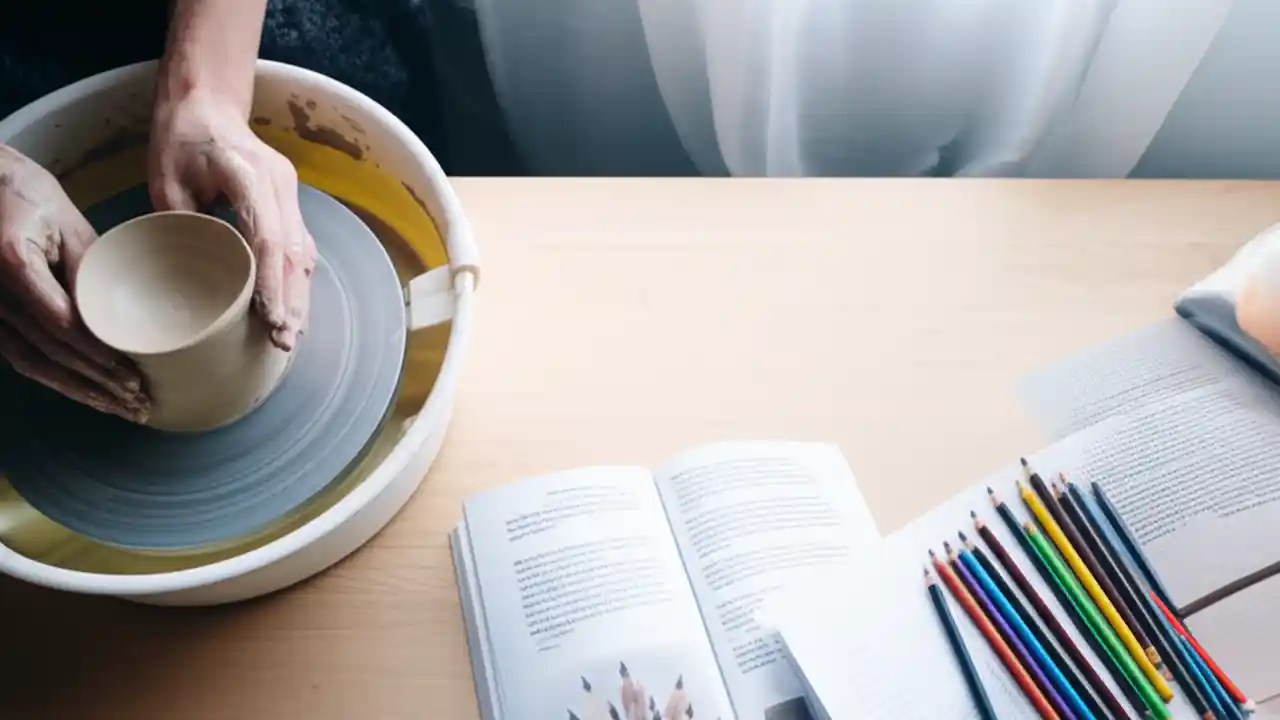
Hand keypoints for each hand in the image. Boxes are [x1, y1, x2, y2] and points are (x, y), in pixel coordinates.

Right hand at [0, 145, 148, 421]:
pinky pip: (19, 356)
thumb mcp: (67, 222)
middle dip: (96, 383)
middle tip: (138, 404)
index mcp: (11, 261)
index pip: (60, 323)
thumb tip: (122, 317)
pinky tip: (87, 392)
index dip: (97, 355)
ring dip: (78, 390)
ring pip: (31, 363)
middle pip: (48, 352)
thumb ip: (90, 268)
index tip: (132, 375)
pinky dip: (56, 378)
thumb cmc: (26, 196)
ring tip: (120, 408)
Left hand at [148, 91, 315, 350]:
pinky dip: (297, 282)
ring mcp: (290, 193)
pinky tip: (293, 311)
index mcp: (247, 171)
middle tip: (284, 341)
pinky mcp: (289, 204)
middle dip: (292, 300)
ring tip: (291, 337)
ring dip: (300, 296)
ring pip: (303, 252)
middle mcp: (279, 183)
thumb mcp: (165, 179)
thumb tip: (191, 279)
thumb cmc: (180, 139)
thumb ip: (182, 225)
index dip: (271, 280)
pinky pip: (299, 247)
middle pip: (294, 250)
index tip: (269, 318)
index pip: (267, 234)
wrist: (206, 104)